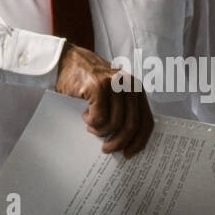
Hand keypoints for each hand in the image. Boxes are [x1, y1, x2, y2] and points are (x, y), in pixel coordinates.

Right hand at [54, 41, 153, 157]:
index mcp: (136, 88)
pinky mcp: (98, 86)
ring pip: (114, 123)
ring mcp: (114, 84)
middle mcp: (129, 85)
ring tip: (91, 126)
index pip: (146, 120)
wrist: (67, 60)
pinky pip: (99, 118)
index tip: (129, 153)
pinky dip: (91, 122)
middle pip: (131, 125)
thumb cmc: (89, 80)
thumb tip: (127, 140)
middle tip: (106, 149)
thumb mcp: (113, 93)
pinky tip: (85, 115)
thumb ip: (124, 109)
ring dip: (100, 131)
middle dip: (118, 142)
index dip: (139, 140)